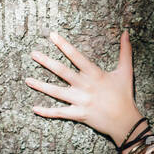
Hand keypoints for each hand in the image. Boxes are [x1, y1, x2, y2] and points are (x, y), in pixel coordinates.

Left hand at [26, 30, 142, 143]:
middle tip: (33, 53)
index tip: (52, 36)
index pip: (76, 56)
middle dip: (46, 62)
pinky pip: (60, 113)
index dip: (64, 45)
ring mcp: (80, 101)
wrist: (126, 121)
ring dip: (40, 86)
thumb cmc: (125, 94)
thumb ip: (125, 51)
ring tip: (27, 80)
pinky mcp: (78, 114)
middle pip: (62, 72)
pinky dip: (46, 112)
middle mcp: (85, 86)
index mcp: (95, 74)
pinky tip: (34, 108)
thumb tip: (126, 32)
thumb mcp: (126, 71)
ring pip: (56, 92)